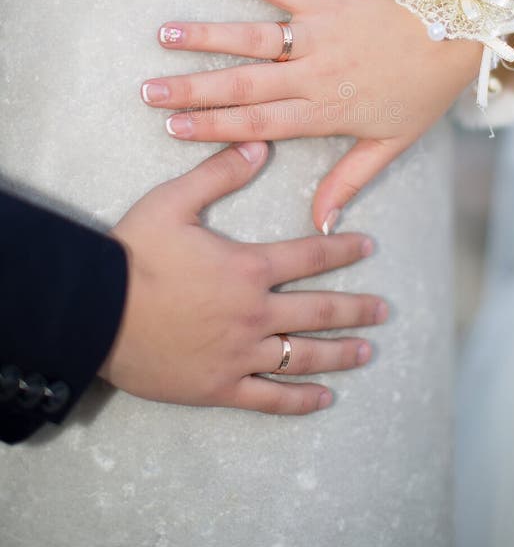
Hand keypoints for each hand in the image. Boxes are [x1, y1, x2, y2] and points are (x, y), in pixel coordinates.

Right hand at [99, 141, 385, 414]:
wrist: (96, 312)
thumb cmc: (134, 255)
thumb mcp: (174, 202)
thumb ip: (219, 174)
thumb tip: (258, 147)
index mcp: (248, 267)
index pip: (310, 256)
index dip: (342, 250)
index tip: (367, 247)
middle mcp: (255, 313)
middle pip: (320, 311)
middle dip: (357, 309)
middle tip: (384, 310)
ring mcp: (241, 353)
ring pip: (304, 355)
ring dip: (341, 352)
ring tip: (368, 352)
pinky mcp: (220, 385)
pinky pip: (270, 397)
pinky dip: (300, 399)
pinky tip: (324, 399)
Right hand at [141, 0, 480, 231]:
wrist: (459, 35)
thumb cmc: (423, 91)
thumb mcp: (391, 145)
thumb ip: (350, 181)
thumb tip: (321, 223)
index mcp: (326, 112)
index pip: (259, 123)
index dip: (214, 128)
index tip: (173, 130)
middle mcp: (315, 74)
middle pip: (244, 85)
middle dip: (193, 90)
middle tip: (150, 91)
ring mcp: (320, 35)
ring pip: (255, 39)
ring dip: (208, 37)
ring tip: (166, 36)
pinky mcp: (329, 0)